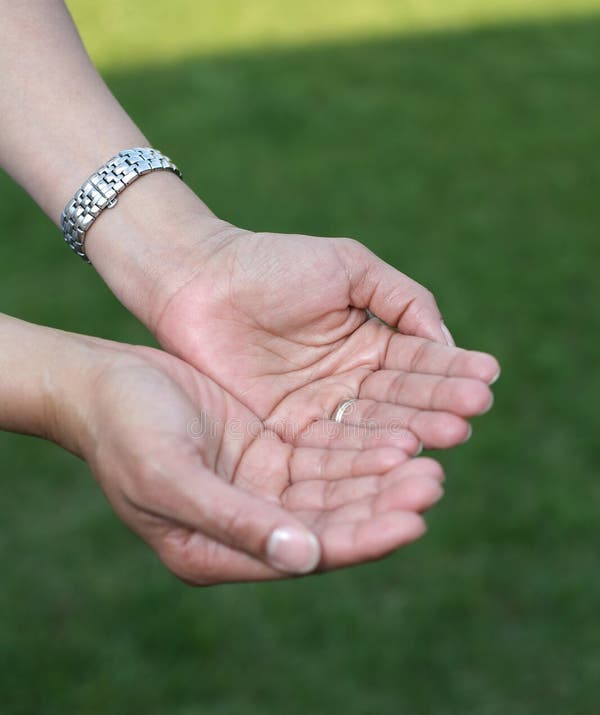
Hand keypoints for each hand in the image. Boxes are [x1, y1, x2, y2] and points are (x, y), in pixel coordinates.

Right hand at [75, 341, 444, 584]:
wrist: (100, 383)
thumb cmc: (124, 430)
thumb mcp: (170, 476)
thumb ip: (235, 521)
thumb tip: (305, 558)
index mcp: (216, 552)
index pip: (304, 553)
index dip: (360, 539)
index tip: (413, 521)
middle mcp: (245, 529)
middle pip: (328, 524)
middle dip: (381, 505)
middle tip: (433, 482)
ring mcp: (257, 492)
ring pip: (332, 491)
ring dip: (378, 479)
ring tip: (429, 462)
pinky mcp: (265, 456)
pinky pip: (321, 457)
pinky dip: (357, 451)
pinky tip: (396, 439)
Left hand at [149, 223, 499, 449]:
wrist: (198, 280)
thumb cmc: (273, 263)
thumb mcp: (348, 267)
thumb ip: (401, 299)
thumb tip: (447, 343)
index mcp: (372, 344)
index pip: (420, 363)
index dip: (452, 371)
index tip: (486, 378)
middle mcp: (352, 385)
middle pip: (403, 401)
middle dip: (438, 406)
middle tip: (471, 415)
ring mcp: (320, 412)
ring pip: (374, 427)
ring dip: (411, 432)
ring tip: (448, 434)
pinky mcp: (286, 435)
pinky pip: (330, 447)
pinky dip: (363, 451)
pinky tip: (397, 451)